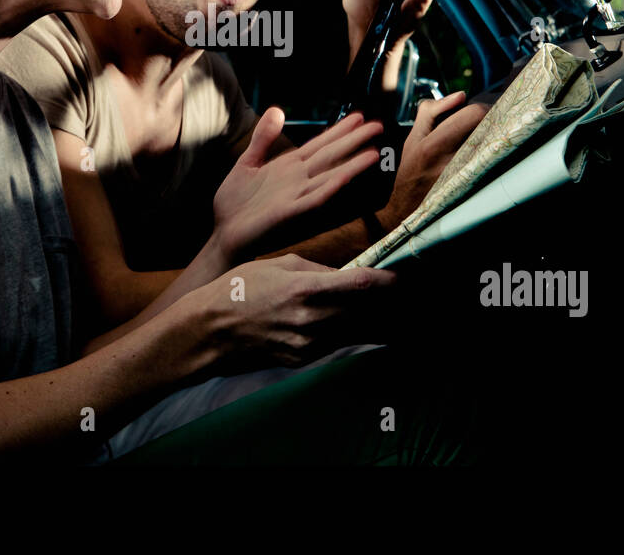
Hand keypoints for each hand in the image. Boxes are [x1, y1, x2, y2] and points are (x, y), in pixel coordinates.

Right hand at [200, 254, 396, 369]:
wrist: (211, 332)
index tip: (406, 276)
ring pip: (359, 331)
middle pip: (368, 313)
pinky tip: (363, 324)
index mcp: (307, 289)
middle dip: (392, 304)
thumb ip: (318, 271)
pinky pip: (339, 342)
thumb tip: (347, 275)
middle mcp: (313, 320)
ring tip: (398, 311)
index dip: (390, 282)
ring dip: (379, 321)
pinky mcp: (305, 359)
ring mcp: (310, 344)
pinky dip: (354, 332)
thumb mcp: (280, 265)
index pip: (362, 286)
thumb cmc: (240, 289)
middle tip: (413, 294)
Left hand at [211, 109, 383, 262]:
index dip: (338, 130)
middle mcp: (298, 179)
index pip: (320, 144)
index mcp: (288, 166)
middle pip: (331, 155)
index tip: (358, 116)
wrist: (223, 232)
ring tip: (374, 151)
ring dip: (351, 165)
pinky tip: (346, 177)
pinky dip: (330, 187)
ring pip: (330, 175)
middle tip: (378, 125)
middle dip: (353, 140)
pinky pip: (315, 198)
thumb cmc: (235, 202)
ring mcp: (296, 195)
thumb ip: (263, 138)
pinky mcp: (289, 212)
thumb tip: (277, 109)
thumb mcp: (247, 161)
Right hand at [377, 91, 489, 231]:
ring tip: (493, 135)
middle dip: (495, 120)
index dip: (484, 106)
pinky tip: (491, 153)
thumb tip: (460, 95)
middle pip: (490, 129)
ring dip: (497, 137)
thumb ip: (432, 111)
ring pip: (495, 146)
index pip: (473, 115)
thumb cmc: (411, 170)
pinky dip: (496, 154)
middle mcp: (452, 163)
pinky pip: (495, 163)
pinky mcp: (477, 187)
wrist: (409, 210)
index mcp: (432, 147)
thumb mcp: (413, 138)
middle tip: (495, 118)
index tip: (486, 107)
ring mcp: (466, 178)